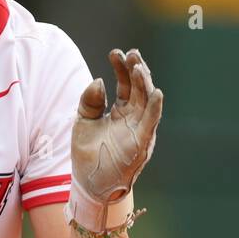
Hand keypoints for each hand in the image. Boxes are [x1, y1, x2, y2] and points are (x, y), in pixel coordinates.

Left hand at [71, 48, 163, 203]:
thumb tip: (100, 81)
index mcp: (120, 111)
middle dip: (135, 70)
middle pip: (138, 88)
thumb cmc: (88, 154)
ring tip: (138, 66)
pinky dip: (155, 107)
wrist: (90, 184)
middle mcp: (133, 117)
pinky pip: (151, 122)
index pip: (124, 84)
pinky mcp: (141, 142)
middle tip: (131, 54)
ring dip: (145, 83)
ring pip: (147, 101)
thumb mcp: (83, 122)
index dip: (121, 68)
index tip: (115, 53)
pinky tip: (155, 92)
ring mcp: (139, 129)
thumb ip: (89, 101)